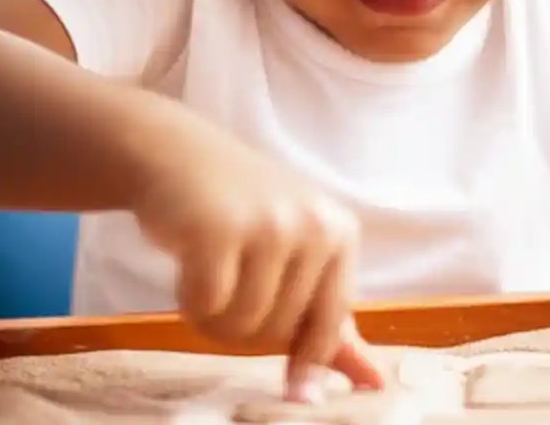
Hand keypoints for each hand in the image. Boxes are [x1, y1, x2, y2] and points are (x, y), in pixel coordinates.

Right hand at [130, 125, 383, 401]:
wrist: (176, 153)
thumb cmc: (240, 211)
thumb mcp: (296, 254)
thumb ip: (331, 321)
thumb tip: (373, 380)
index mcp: (340, 232)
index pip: (331, 322)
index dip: (308, 361)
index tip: (296, 395)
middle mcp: (312, 225)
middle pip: (280, 330)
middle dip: (245, 325)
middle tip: (227, 285)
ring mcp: (267, 224)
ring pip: (243, 324)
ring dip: (213, 315)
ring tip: (208, 272)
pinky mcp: (218, 229)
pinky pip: (206, 306)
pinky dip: (189, 300)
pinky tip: (187, 264)